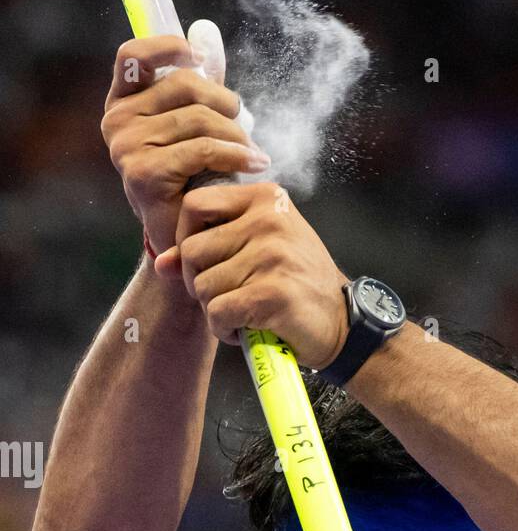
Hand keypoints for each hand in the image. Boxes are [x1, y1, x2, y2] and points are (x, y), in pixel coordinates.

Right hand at [100, 35, 269, 253]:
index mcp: (122, 105)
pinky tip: (257, 165)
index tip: (199, 58)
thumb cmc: (195, 182)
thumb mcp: (194, 127)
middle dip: (224, 102)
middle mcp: (116, 124)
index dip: (167, 47)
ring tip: (254, 153)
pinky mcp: (145, 174)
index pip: (132, 56)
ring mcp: (126, 149)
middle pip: (181, 84)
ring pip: (198, 118)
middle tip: (246, 124)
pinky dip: (238, 154)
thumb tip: (206, 31)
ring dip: (237, 134)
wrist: (189, 243)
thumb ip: (198, 82)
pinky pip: (203, 149)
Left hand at [153, 182, 350, 367]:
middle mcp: (269, 221)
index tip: (204, 263)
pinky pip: (218, 312)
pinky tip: (244, 330)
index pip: (194, 205)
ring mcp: (272, 256)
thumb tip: (162, 263)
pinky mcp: (272, 293)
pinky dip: (224, 330)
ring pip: (204, 286)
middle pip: (193, 250)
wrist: (342, 324)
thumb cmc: (298, 285)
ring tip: (242, 315)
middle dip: (199, 283)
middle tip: (224, 298)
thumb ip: (212, 248)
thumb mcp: (259, 252)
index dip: (185, 238)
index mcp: (265, 199)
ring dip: (215, 311)